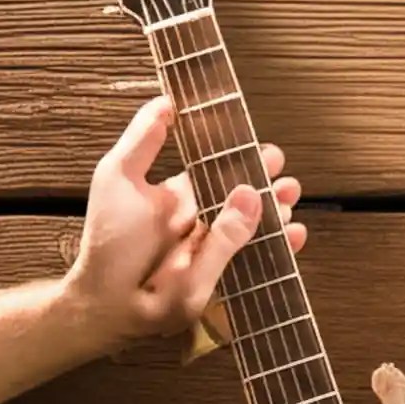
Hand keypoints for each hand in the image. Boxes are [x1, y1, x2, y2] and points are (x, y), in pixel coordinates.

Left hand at [64, 95, 306, 347]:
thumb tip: (167, 101)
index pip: (220, 169)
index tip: (264, 146)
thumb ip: (144, 141)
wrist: (112, 302)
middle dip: (270, 182)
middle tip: (283, 171)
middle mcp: (205, 219)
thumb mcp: (119, 178)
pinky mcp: (228, 276)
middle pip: (247, 195)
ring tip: (290, 196)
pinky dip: (284, 246)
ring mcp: (218, 248)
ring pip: (260, 223)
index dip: (243, 157)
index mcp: (183, 194)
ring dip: (280, 208)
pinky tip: (295, 234)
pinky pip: (263, 258)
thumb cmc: (109, 239)